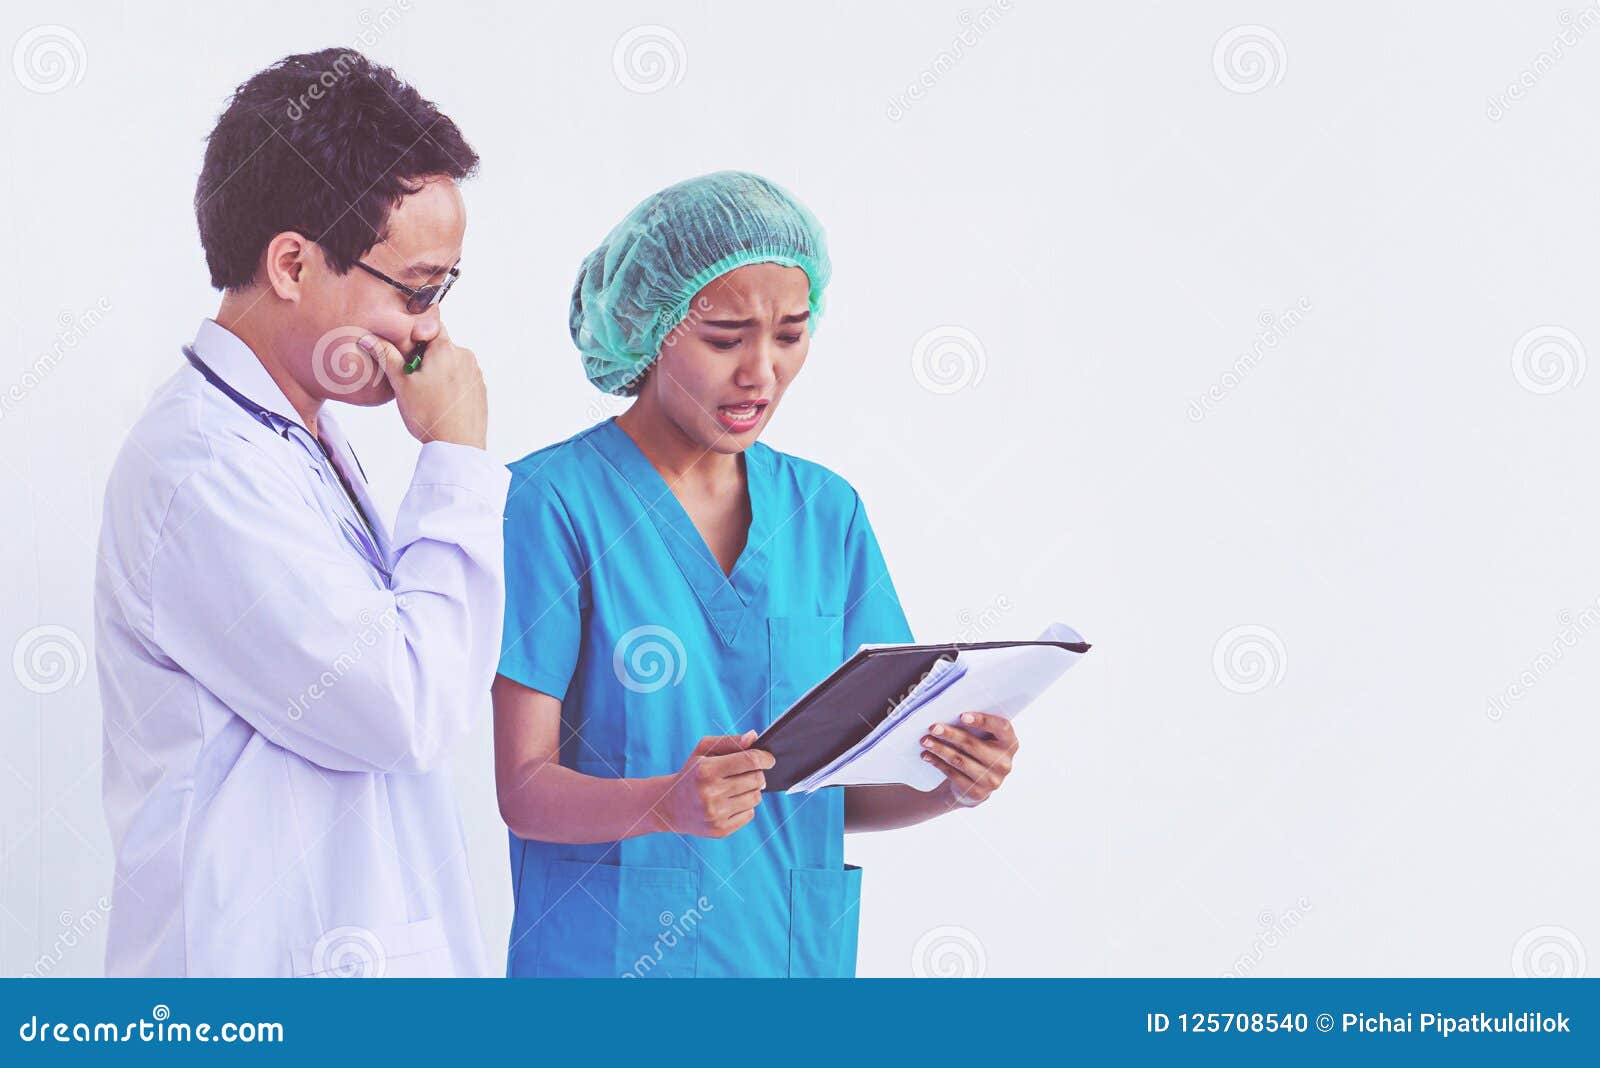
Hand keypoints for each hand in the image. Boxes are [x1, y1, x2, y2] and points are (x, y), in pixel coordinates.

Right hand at [362, 321, 487, 448]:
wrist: (458, 447)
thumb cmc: (429, 415)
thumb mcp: (401, 384)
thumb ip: (386, 356)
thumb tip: (370, 338)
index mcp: (446, 349)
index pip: (428, 327)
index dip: (414, 338)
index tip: (406, 355)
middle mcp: (465, 356)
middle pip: (440, 346)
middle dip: (424, 358)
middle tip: (413, 380)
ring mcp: (475, 374)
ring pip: (450, 363)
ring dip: (438, 372)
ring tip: (427, 395)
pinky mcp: (480, 390)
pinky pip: (461, 379)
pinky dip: (450, 386)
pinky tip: (440, 403)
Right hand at [653, 730, 773, 837]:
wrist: (669, 806)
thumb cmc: (692, 773)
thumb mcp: (703, 751)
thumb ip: (730, 741)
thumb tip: (753, 737)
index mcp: (706, 770)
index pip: (749, 760)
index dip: (765, 758)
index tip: (769, 759)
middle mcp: (710, 793)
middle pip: (756, 779)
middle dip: (758, 774)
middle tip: (750, 773)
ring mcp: (715, 814)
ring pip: (756, 798)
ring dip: (753, 790)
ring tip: (738, 787)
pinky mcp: (720, 830)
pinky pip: (750, 814)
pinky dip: (745, 806)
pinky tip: (731, 802)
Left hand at [920, 712, 1018, 807]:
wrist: (977, 785)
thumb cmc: (979, 751)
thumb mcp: (985, 739)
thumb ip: (976, 728)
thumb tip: (948, 714)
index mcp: (1010, 743)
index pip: (1002, 728)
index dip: (983, 721)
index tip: (962, 716)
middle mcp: (1004, 763)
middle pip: (973, 744)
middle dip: (950, 734)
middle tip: (933, 727)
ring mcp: (992, 780)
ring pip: (960, 760)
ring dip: (940, 749)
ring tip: (925, 740)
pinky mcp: (977, 792)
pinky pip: (953, 774)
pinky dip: (938, 762)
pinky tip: (927, 755)